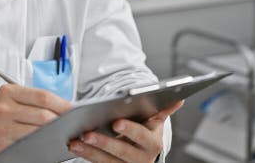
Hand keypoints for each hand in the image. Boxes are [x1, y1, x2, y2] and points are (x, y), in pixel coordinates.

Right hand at [0, 84, 71, 162]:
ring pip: (38, 130)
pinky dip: (43, 143)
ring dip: (55, 133)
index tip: (74, 110)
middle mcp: (5, 107)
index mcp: (8, 92)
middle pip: (43, 114)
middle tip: (74, 124)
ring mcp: (3, 126)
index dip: (62, 104)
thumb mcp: (6, 101)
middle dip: (62, 120)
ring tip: (66, 133)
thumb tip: (61, 107)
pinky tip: (50, 143)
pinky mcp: (3, 143)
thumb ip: (29, 101)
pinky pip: (29, 143)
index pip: (42, 96)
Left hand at [67, 100, 183, 162]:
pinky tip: (75, 147)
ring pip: (107, 161)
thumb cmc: (146, 130)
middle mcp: (143, 158)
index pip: (141, 136)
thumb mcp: (155, 121)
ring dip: (89, 151)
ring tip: (75, 140)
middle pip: (121, 151)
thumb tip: (179, 98)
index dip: (129, 130)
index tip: (116, 122)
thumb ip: (163, 109)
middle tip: (88, 132)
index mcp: (153, 142)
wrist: (144, 153)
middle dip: (104, 142)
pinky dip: (86, 155)